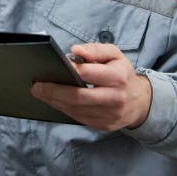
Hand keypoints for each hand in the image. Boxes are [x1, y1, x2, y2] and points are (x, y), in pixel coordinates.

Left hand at [30, 43, 151, 130]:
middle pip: (79, 97)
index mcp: (118, 77)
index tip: (52, 67)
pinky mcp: (104, 125)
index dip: (70, 70)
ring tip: (41, 93)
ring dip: (55, 102)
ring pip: (76, 110)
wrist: (139, 101)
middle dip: (54, 91)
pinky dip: (64, 109)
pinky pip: (79, 118)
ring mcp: (110, 115)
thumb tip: (76, 50)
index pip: (89, 74)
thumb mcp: (114, 55)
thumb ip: (95, 49)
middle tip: (37, 86)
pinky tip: (54, 101)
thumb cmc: (122, 73)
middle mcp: (115, 98)